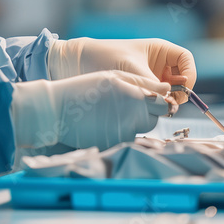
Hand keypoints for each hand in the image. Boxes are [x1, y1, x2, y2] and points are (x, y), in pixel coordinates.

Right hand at [10, 71, 177, 150]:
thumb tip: (166, 90)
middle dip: (144, 114)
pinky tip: (103, 125)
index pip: (163, 105)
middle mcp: (134, 118)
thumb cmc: (84, 88)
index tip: (147, 100)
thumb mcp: (114, 77)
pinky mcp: (115, 146)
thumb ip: (143, 83)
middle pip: (153, 120)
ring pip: (139, 131)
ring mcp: (124, 134)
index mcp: (135, 97)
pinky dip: (118, 133)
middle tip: (124, 106)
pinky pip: (125, 139)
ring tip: (110, 114)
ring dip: (131, 124)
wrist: (57, 110)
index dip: (156, 102)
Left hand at [47, 37, 195, 101]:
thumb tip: (169, 101)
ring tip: (156, 106)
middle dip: (180, 92)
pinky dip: (156, 105)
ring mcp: (151, 78)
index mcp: (160, 50)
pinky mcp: (142, 91)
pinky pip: (156, 99)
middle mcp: (159, 64)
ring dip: (168, 101)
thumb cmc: (105, 56)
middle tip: (169, 103)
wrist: (80, 62)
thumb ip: (151, 84)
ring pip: (170, 92)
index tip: (182, 88)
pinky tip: (147, 109)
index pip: (186, 60)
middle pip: (182, 79)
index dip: (190, 73)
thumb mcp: (131, 69)